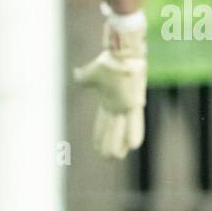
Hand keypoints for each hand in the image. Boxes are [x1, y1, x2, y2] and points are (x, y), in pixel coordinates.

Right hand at [72, 14, 145, 158]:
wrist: (119, 53)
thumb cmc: (107, 62)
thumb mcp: (91, 74)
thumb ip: (84, 79)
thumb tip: (76, 76)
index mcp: (109, 102)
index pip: (103, 123)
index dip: (100, 135)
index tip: (97, 148)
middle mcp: (118, 106)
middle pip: (112, 129)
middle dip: (109, 143)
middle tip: (108, 157)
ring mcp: (127, 105)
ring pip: (122, 128)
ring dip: (119, 142)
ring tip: (118, 156)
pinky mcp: (134, 101)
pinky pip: (134, 120)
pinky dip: (133, 132)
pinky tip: (134, 146)